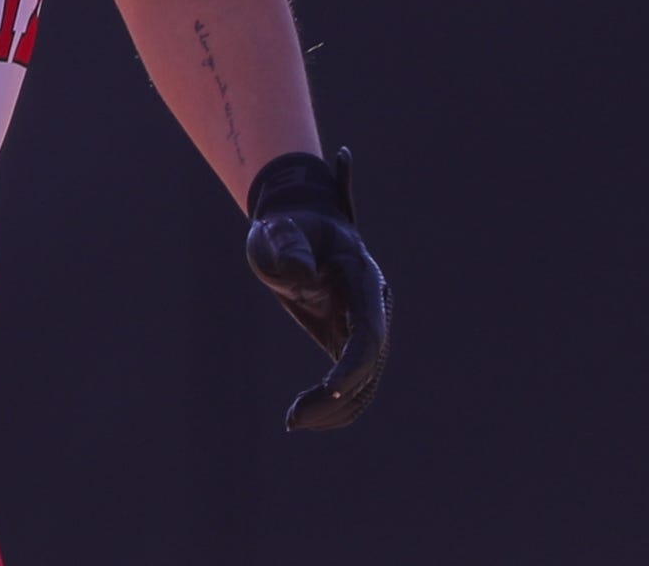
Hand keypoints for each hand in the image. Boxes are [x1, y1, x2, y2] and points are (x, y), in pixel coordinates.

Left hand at [244, 148, 391, 430]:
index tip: (331, 389)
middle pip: (368, 367)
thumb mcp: (277, 231)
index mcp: (362, 280)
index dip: (354, 364)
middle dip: (336, 398)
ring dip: (334, 409)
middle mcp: (371, 309)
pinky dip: (333, 405)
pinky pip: (352, 384)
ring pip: (364, 384)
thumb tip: (300, 274)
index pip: (369, 334)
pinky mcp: (348, 341)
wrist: (295, 227)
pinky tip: (303, 416)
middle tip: (293, 419)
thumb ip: (288, 246)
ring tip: (293, 421)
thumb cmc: (286, 227)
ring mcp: (363, 327)